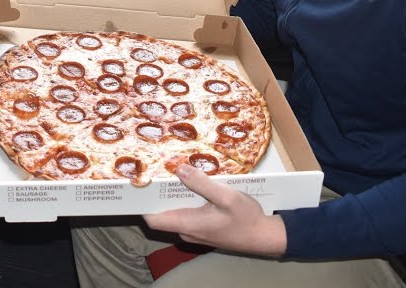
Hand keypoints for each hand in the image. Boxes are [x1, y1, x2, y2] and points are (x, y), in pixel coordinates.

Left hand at [142, 164, 286, 256]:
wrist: (265, 237)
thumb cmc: (246, 219)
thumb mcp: (226, 197)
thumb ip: (202, 183)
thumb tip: (179, 170)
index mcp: (188, 224)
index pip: (153, 219)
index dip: (143, 203)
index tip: (140, 183)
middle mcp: (187, 230)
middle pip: (162, 212)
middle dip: (159, 192)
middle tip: (158, 169)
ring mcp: (195, 231)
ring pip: (175, 212)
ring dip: (174, 194)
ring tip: (174, 172)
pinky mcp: (203, 229)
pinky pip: (187, 213)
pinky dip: (186, 199)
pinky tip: (193, 184)